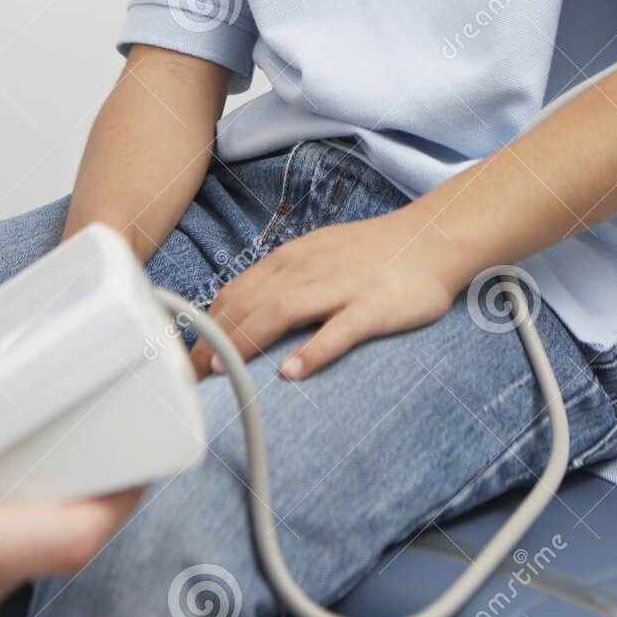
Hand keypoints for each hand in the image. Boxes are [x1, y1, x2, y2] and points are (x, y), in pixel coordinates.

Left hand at [188, 209, 467, 381]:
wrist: (431, 238)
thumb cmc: (372, 255)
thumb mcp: (317, 257)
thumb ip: (282, 282)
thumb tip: (241, 315)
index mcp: (292, 259)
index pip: (236, 291)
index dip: (206, 325)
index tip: (185, 357)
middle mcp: (309, 269)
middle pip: (249, 303)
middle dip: (214, 340)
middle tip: (190, 378)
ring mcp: (341, 286)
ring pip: (283, 311)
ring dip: (247, 341)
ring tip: (223, 373)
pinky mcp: (374, 306)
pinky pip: (341, 329)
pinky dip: (314, 350)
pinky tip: (293, 372)